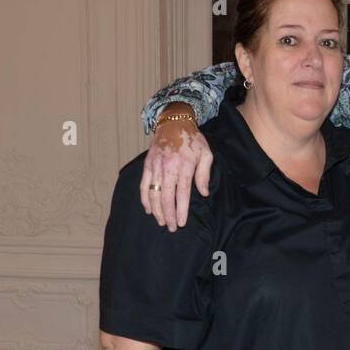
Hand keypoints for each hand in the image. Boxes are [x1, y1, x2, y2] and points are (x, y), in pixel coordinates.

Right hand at [140, 114, 214, 230]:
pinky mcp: (147, 164)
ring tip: (161, 222)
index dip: (181, 210)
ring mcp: (156, 165)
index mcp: (185, 165)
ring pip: (153, 193)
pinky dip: (145, 199)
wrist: (174, 122)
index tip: (181, 223)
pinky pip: (143, 185)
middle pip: (166, 196)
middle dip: (168, 214)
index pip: (182, 193)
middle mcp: (168, 166)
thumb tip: (204, 193)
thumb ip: (204, 174)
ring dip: (156, 210)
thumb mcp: (206, 154)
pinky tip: (149, 209)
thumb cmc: (193, 140)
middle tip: (171, 228)